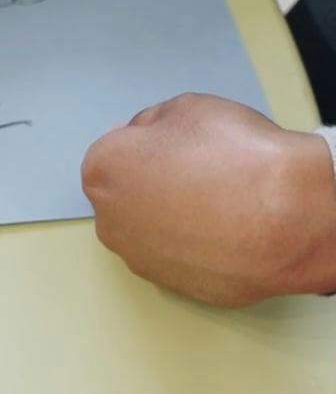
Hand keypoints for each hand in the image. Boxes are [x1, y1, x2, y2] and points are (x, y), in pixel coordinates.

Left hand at [81, 94, 335, 306]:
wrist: (289, 220)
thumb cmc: (238, 157)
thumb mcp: (192, 108)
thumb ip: (154, 122)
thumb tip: (148, 138)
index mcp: (103, 170)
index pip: (116, 151)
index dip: (152, 145)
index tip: (183, 146)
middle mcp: (108, 220)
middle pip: (127, 193)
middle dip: (155, 182)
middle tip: (203, 174)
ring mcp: (137, 258)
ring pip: (149, 228)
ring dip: (173, 217)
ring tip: (221, 205)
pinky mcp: (170, 285)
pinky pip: (177, 256)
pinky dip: (196, 245)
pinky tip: (228, 234)